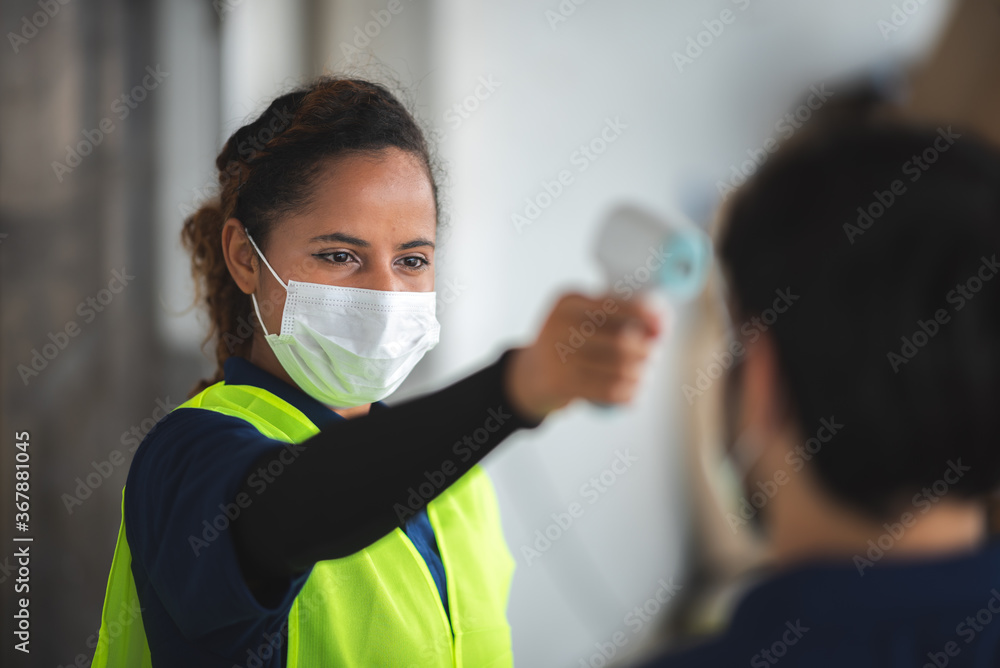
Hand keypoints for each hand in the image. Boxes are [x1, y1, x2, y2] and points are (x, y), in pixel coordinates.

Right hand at [503, 291, 665, 422]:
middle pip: (622, 340)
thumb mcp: (581, 318)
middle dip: (647, 350)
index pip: (616, 304)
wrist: (529, 374)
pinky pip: (609, 390)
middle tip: (653, 356)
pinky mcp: (561, 383)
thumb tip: (662, 322)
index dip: (646, 316)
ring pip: (619, 368)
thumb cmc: (567, 343)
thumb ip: (617, 315)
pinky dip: (630, 393)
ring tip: (644, 374)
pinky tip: (635, 391)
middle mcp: (559, 325)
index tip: (662, 327)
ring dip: (641, 374)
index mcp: (568, 301)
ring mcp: (558, 355)